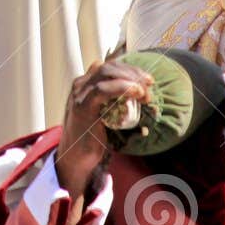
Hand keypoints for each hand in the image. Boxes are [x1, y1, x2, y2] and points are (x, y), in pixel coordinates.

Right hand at [53, 60, 153, 200]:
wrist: (75, 158)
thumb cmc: (92, 137)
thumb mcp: (105, 114)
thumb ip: (115, 101)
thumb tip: (141, 95)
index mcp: (85, 84)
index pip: (109, 66)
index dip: (130, 69)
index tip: (147, 80)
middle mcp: (80, 85)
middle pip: (109, 67)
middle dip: (133, 72)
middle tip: (149, 84)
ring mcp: (80, 95)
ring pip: (106, 73)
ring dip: (130, 79)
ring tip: (144, 92)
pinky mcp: (83, 107)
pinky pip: (102, 90)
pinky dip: (121, 87)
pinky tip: (135, 92)